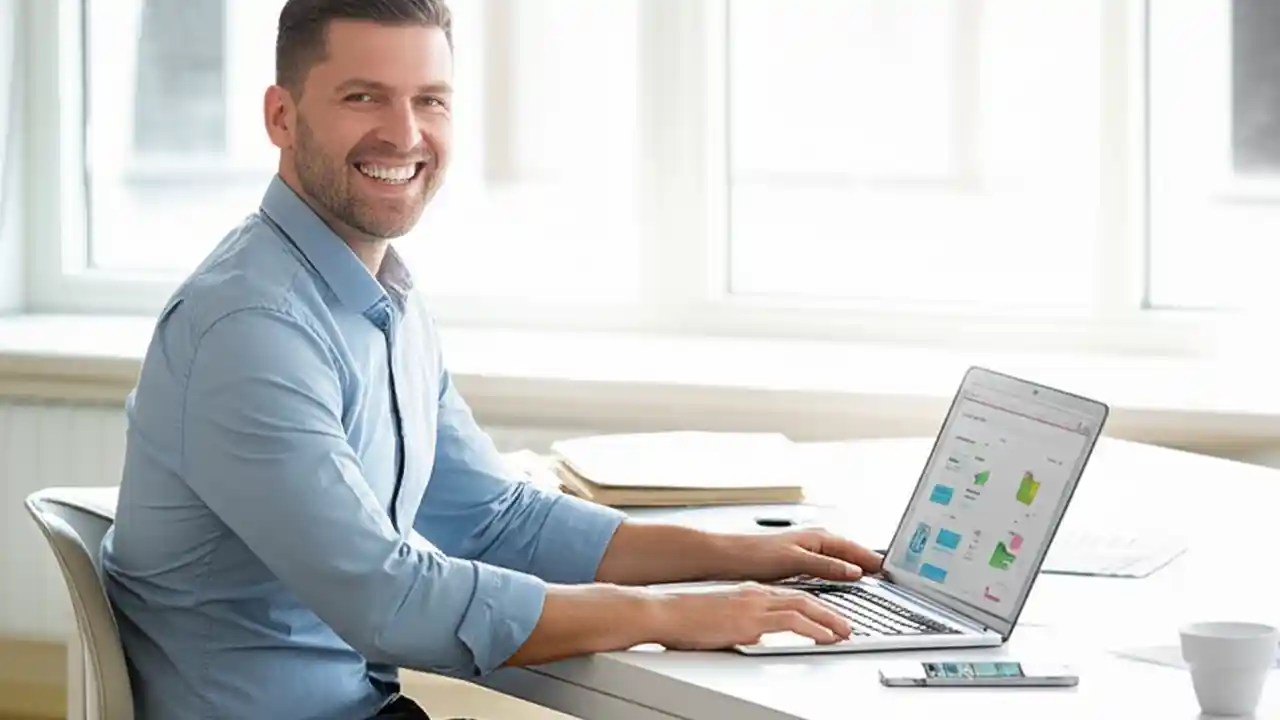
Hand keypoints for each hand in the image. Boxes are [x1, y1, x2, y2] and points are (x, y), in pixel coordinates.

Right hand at [653, 583, 853, 649]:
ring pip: (804, 606)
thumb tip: (756, 636)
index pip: (790, 596)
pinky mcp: (751, 619)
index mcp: (750, 592)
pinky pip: (793, 622)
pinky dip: (814, 629)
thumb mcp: (723, 621)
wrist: (667, 613)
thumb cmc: (685, 619)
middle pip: (804, 598)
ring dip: (829, 620)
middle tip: (846, 625)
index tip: (829, 616)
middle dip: (829, 612)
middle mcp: (756, 594)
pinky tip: (825, 638)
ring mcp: (754, 604)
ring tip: (845, 632)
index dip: (814, 606)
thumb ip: (744, 625)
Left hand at [720, 528, 882, 582]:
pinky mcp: (797, 562)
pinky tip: (839, 583)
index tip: (889, 570)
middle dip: (867, 563)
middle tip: (886, 578)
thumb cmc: (756, 555)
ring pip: (838, 560)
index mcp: (817, 537)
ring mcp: (806, 551)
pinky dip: (838, 574)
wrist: (728, 557)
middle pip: (849, 553)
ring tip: (869, 581)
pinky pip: (826, 567)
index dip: (872, 560)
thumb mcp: (795, 562)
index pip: (854, 549)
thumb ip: (826, 566)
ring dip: (853, 568)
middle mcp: (813, 541)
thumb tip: (854, 571)